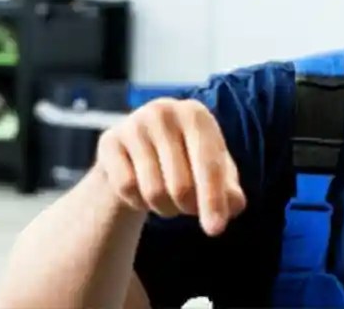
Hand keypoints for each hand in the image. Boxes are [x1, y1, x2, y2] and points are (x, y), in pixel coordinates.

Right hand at [96, 98, 246, 236]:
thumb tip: (235, 205)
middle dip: (187, 207)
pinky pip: (126, 189)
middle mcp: (164, 112)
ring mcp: (134, 124)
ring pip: (153, 192)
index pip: (209, 165)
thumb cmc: (188, 160)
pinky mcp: (109, 141)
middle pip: (181, 186)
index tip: (215, 231)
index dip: (213, 201)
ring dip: (164, 207)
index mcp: (196, 115)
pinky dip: (137, 201)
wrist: (140, 147)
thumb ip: (230, 192)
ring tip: (167, 196)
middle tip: (187, 206)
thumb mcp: (214, 173)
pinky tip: (142, 189)